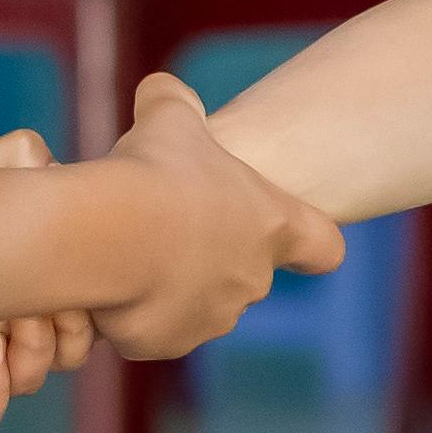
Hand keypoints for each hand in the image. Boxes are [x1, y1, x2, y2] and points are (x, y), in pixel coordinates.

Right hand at [88, 73, 345, 362]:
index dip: (309, 240)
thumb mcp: (170, 115)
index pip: (323, 246)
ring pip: (196, 304)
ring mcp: (212, 317)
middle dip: (210, 255)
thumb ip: (174, 100)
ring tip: (129, 253)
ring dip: (171, 285)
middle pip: (244, 272)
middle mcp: (252, 279)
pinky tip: (108, 282)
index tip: (289, 234)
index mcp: (274, 225)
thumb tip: (160, 90)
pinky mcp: (167, 342)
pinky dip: (133, 313)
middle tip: (164, 226)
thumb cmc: (155, 169)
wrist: (112, 234)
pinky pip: (152, 328)